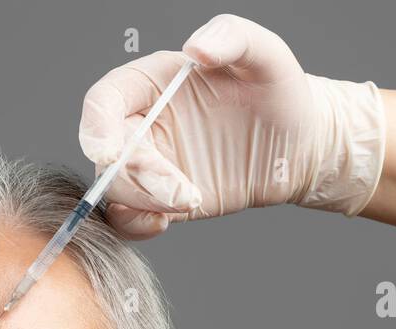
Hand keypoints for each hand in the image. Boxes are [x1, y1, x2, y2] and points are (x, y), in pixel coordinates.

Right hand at [78, 13, 385, 238]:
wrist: (299, 144)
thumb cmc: (279, 93)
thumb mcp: (265, 53)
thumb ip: (231, 36)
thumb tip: (196, 47)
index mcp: (152, 83)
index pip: (104, 100)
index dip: (96, 125)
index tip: (110, 151)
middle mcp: (144, 123)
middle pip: (108, 154)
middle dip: (136, 175)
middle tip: (179, 189)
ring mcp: (151, 163)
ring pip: (116, 188)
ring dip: (144, 201)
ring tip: (191, 199)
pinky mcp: (161, 198)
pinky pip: (127, 217)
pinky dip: (136, 225)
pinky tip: (168, 220)